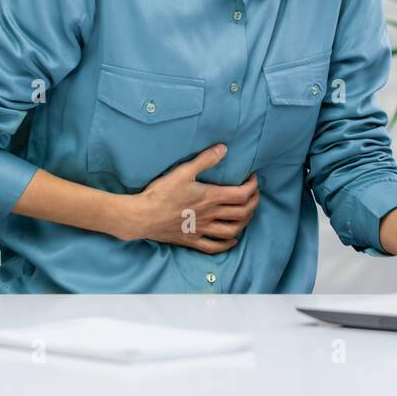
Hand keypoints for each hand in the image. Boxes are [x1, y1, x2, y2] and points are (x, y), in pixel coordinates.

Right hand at [122, 144, 258, 253]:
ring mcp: (202, 230)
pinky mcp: (192, 240)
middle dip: (253, 202)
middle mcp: (210, 215)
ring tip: (246, 214)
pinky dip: (227, 244)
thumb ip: (205, 160)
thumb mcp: (183, 171)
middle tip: (254, 194)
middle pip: (242, 212)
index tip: (253, 178)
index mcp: (210, 197)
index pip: (242, 194)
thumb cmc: (161, 193)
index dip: (252, 186)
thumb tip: (224, 149)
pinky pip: (215, 246)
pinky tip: (232, 240)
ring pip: (232, 230)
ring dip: (244, 222)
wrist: (143, 216)